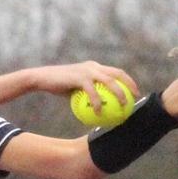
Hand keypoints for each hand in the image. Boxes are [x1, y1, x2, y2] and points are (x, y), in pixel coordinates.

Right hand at [23, 61, 139, 113]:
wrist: (42, 78)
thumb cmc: (58, 86)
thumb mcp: (75, 90)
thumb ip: (87, 95)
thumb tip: (99, 110)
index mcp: (94, 67)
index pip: (115, 72)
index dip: (127, 81)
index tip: (134, 92)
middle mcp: (93, 66)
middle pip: (117, 73)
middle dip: (129, 84)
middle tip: (134, 98)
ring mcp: (87, 70)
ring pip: (109, 81)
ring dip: (118, 93)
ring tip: (122, 106)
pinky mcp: (79, 76)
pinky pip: (93, 91)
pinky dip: (97, 102)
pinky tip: (99, 112)